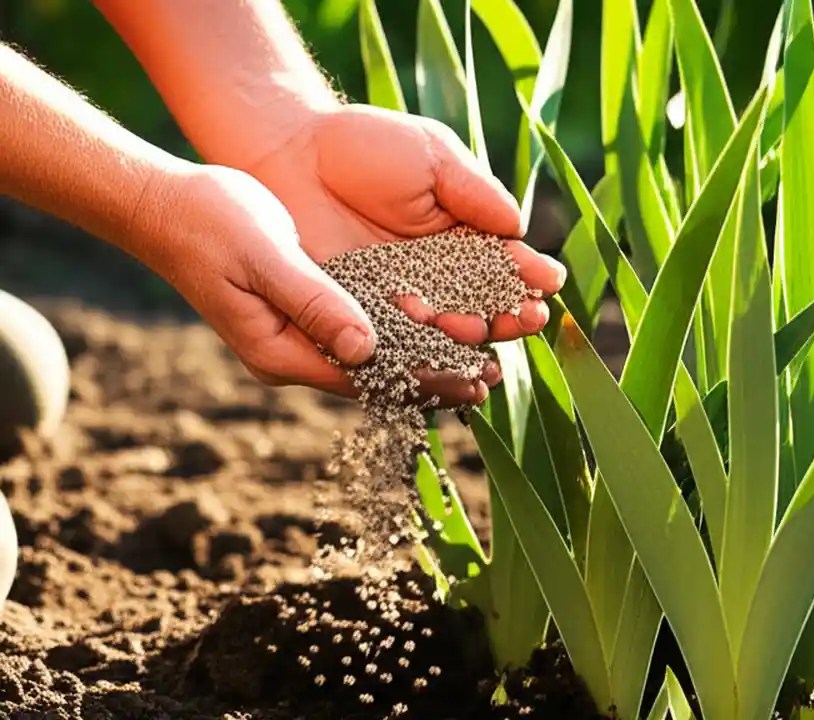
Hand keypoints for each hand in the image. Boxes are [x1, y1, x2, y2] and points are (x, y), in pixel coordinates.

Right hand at [138, 165, 495, 406]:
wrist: (167, 206)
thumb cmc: (210, 222)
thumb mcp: (264, 257)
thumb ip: (312, 301)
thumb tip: (364, 348)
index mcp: (279, 350)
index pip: (364, 380)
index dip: (422, 382)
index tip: (472, 382)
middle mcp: (291, 353)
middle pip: (375, 380)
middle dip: (433, 381)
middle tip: (492, 381)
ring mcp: (296, 336)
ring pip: (373, 360)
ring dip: (425, 360)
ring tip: (481, 362)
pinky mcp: (303, 312)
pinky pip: (362, 333)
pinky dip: (403, 333)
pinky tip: (441, 326)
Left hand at [245, 104, 566, 390]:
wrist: (289, 154)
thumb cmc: (364, 144)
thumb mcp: (432, 155)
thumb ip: (474, 190)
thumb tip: (517, 227)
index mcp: (463, 239)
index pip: (504, 265)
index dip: (528, 275)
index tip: (547, 283)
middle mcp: (438, 279)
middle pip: (483, 308)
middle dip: (508, 318)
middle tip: (526, 321)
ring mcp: (400, 304)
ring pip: (443, 336)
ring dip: (468, 347)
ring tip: (486, 348)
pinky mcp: (359, 320)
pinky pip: (393, 348)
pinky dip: (416, 363)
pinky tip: (437, 370)